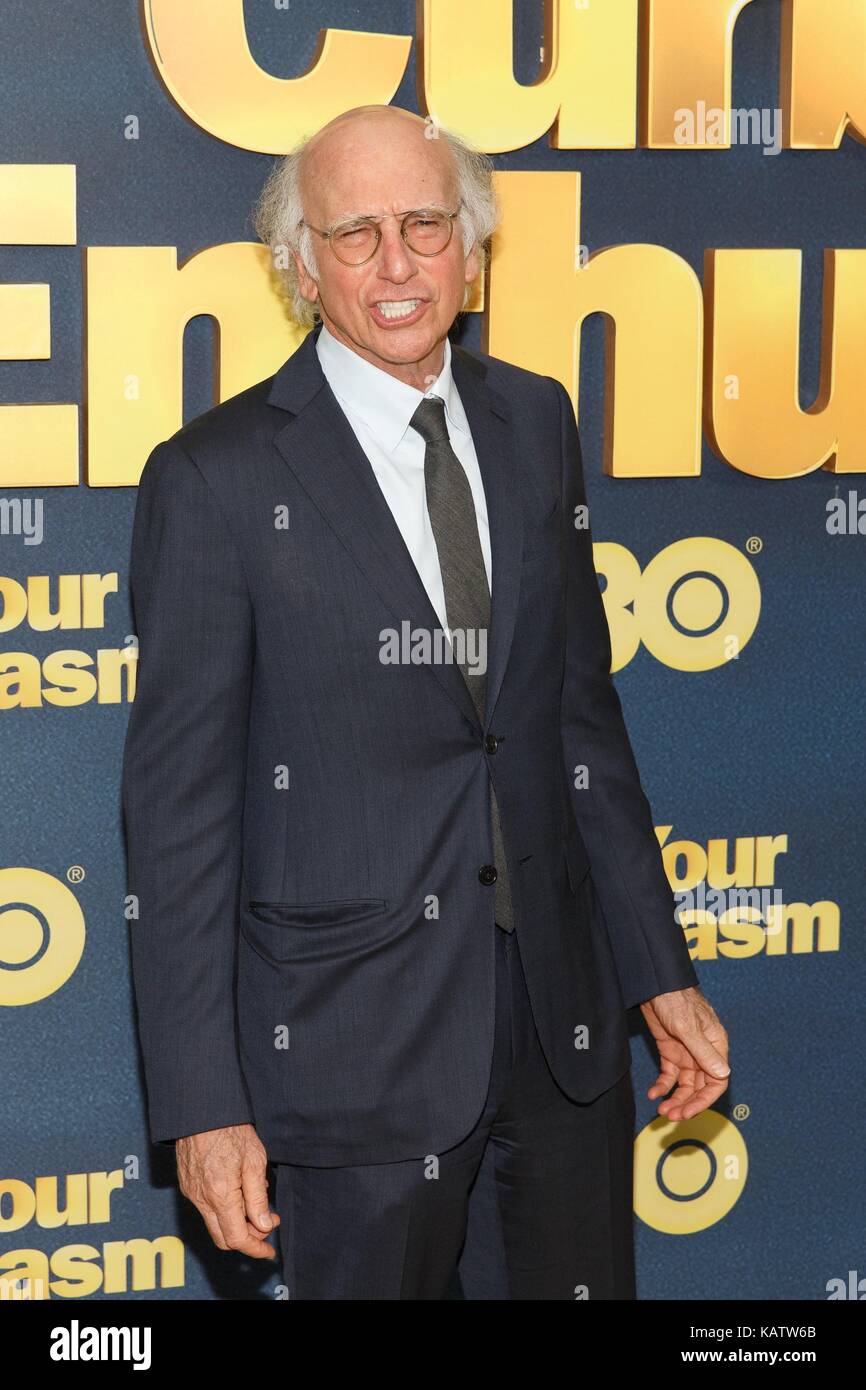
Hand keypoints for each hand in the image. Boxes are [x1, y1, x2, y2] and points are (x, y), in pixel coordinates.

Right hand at [176, 1123, 279, 1258]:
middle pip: (223, 1238)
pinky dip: (224, 1209)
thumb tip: (263, 1226)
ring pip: (214, 1223)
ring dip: (236, 1221)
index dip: (256, 1248)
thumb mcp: (254, 1160)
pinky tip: (239, 1189)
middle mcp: (201, 1199)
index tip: (269, 1250)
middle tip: (267, 1222)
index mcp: (220, 1195)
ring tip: (255, 1198)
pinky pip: (206, 1208)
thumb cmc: (230, 1129)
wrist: (201, 1108)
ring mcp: (191, 1193)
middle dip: (248, 1237)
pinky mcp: (187, 1184)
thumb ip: (258, 1197)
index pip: (237, 1239)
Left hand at [639, 987, 729, 1119]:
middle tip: (670, 1115)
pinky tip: (653, 1093)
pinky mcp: (670, 1051)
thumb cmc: (676, 999)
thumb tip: (723, 1075)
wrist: (654, 984)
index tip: (687, 1112)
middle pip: (699, 1087)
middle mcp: (703, 1053)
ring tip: (661, 1109)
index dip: (703, 1100)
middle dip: (686, 1103)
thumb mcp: (688, 1026)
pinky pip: (669, 1075)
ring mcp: (686, 1053)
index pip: (716, 1082)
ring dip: (674, 1098)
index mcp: (715, 1046)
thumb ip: (704, 1052)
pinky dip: (662, 1086)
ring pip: (684, 1085)